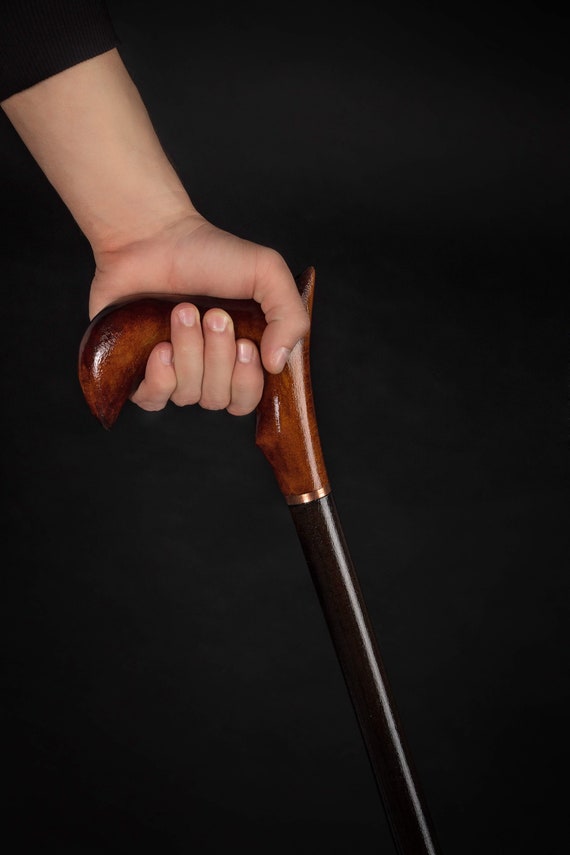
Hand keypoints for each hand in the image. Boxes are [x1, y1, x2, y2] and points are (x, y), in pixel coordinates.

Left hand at [89, 212, 308, 415]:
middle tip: (213, 315)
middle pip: (218, 399)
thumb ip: (291, 317)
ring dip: (189, 353)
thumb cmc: (209, 252)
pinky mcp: (136, 369)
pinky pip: (152, 400)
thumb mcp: (268, 273)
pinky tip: (162, 347)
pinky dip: (161, 379)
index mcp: (239, 355)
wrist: (153, 236)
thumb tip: (278, 364)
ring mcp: (171, 371)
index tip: (244, 344)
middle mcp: (206, 369)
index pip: (247, 399)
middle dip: (217, 358)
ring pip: (187, 395)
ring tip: (182, 311)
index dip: (247, 382)